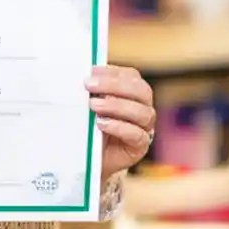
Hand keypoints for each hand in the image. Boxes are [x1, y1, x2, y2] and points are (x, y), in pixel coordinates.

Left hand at [87, 65, 155, 180]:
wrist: (88, 157)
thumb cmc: (89, 126)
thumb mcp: (88, 105)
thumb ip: (90, 91)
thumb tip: (83, 76)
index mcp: (133, 93)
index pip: (131, 76)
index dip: (113, 72)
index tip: (91, 72)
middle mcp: (143, 108)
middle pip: (141, 91)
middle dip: (114, 85)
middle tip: (89, 86)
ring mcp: (144, 128)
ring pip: (142, 112)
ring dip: (116, 106)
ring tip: (94, 106)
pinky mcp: (140, 146)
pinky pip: (137, 135)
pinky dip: (119, 127)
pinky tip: (101, 124)